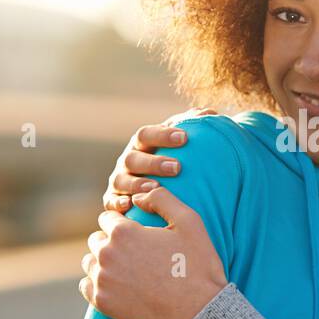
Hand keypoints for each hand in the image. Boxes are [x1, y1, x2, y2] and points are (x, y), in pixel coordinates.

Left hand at [80, 185, 226, 318]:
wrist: (199, 312)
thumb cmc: (196, 264)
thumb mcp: (189, 221)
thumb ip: (161, 198)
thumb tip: (137, 197)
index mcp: (123, 233)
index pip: (107, 218)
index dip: (123, 223)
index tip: (138, 232)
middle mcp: (106, 255)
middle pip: (96, 239)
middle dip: (112, 241)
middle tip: (136, 252)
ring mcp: (102, 281)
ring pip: (90, 262)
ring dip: (103, 262)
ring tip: (127, 269)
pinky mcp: (103, 303)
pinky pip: (86, 286)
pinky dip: (98, 283)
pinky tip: (117, 284)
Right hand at [103, 108, 217, 212]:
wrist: (156, 188)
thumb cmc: (173, 161)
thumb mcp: (180, 144)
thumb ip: (192, 127)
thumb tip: (208, 112)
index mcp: (142, 143)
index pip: (147, 134)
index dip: (163, 135)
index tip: (184, 138)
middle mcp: (127, 160)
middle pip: (134, 158)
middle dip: (154, 163)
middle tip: (177, 168)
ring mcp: (119, 180)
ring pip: (121, 180)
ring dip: (137, 184)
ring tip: (155, 188)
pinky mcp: (112, 200)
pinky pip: (111, 202)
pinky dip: (118, 204)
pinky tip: (129, 205)